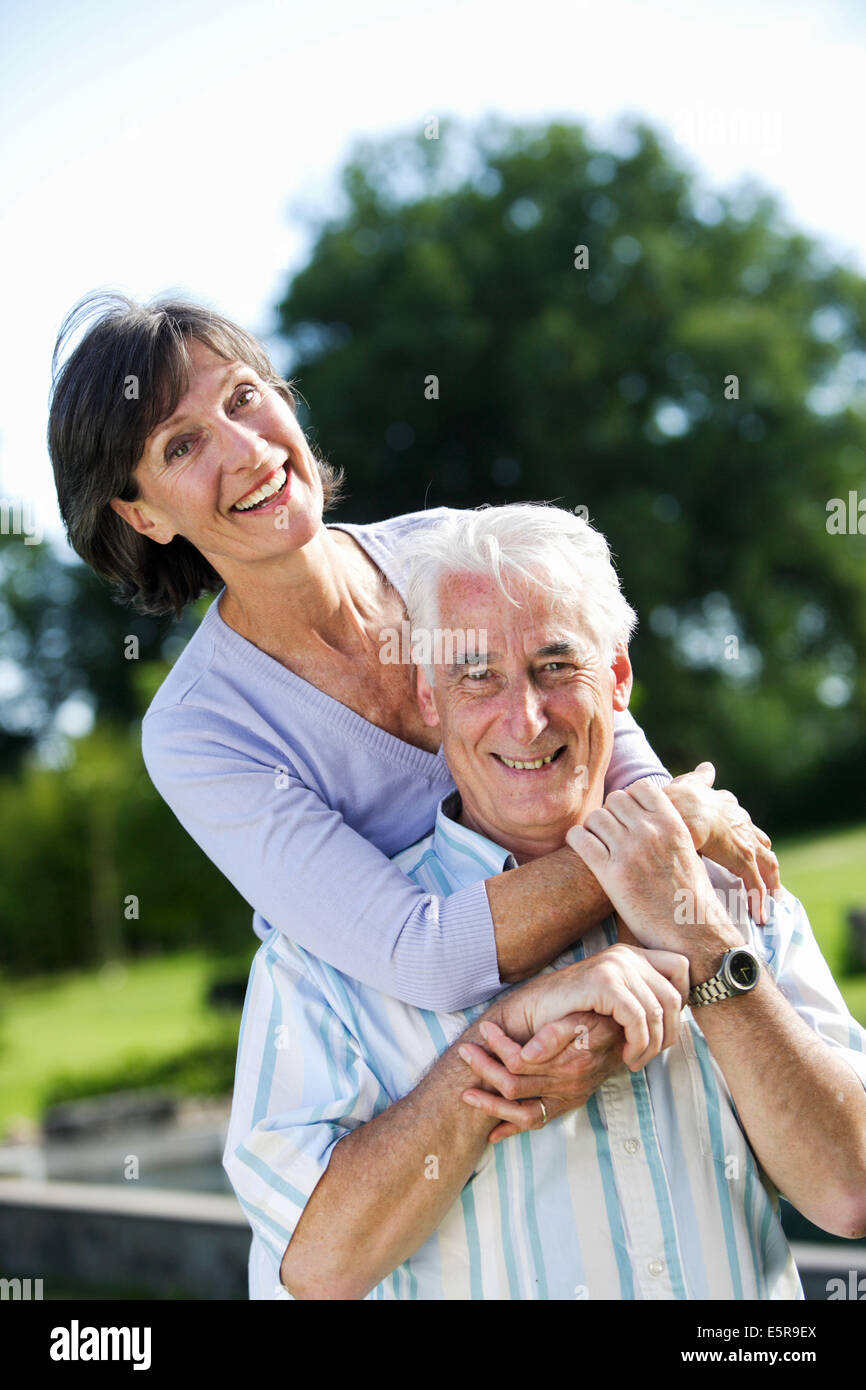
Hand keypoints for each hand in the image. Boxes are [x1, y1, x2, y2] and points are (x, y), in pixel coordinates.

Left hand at [459, 1010, 624, 1141]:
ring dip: (490, 1104)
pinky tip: (492, 1133)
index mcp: (568, 1061)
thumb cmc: (599, 1019)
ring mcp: (567, 1099)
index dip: (498, 1045)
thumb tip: (526, 1054)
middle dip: (484, 1068)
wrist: (628, 1037)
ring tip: (466, 1093)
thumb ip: (555, 1034)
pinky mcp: (567, 1106)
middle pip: (514, 1086)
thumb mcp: (581, 1017)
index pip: (520, 1061)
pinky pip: (536, 1123)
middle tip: (465, 1050)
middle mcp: (567, 1085)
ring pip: (521, 1112)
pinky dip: (512, 1129)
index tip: (485, 1028)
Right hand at [497, 940, 688, 1071]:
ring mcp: (615, 964)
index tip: (662, 1030)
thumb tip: (681, 1021)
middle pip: (675, 995)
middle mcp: (626, 954)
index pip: (681, 969)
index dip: (681, 1003)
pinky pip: (639, 1018)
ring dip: (652, 1045)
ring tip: (635, 1060)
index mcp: (631, 954)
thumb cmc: (570, 1015)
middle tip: (649, 1055)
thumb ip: (642, 1001)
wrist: (529, 1015)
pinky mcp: (603, 982)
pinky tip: (627, 1056)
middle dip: (669, 1033)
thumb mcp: (612, 1005)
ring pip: (660, 1011)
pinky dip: (639, 1043)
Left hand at [567, 780, 741, 978]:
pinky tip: (583, 848)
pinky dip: (577, 839)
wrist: (692, 931)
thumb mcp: (688, 848)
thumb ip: (668, 825)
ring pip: (596, 817)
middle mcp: (650, 832)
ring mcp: (629, 852)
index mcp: (673, 822)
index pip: (640, 787)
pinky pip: (581, 839)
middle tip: (612, 833)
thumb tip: (653, 805)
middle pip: (615, 800)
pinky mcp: (611, 874)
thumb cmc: (691, 893)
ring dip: (594, 827)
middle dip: (612, 814)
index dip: (631, 799)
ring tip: (599, 843)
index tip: (629, 816)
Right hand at [664, 762, 779, 923]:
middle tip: (770, 883)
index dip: (750, 839)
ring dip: (769, 884)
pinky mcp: (742, 859)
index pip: (745, 825)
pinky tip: (758, 915)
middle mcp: (741, 823)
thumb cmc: (677, 798)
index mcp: (728, 808)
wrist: (680, 808)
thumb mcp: (687, 783)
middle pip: (761, 845)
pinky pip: (754, 883)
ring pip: (766, 865)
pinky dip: (758, 899)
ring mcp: (744, 841)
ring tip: (769, 903)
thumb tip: (708, 768)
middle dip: (766, 864)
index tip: (753, 851)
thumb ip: (699, 778)